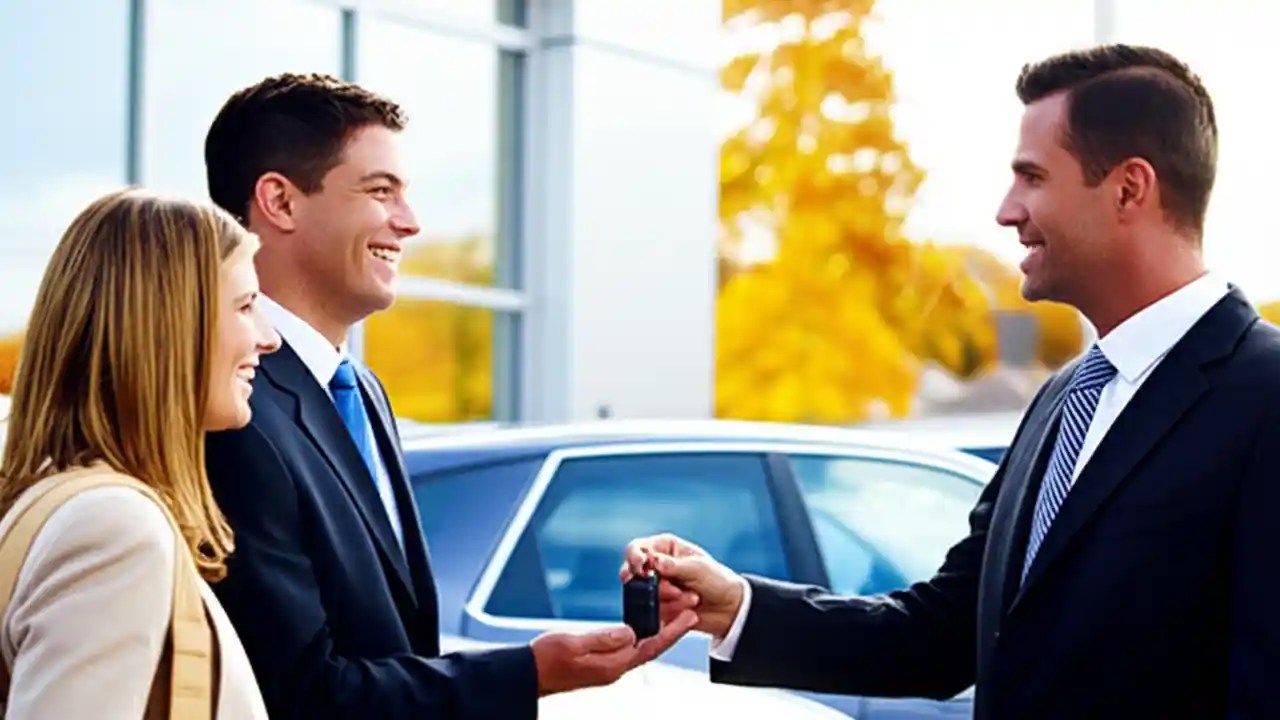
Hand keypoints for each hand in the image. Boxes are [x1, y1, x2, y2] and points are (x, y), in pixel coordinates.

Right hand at [531, 609, 697, 696]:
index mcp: (613, 665)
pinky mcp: (602, 663)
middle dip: (673, 627)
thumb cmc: (547, 659)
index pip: (651, 646)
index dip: (673, 631)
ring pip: (643, 645)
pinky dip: (643, 632)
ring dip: (660, 628)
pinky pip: (630, 646)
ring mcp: (609, 666)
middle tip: (690, 607)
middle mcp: (615, 667)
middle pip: (652, 645)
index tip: (691, 616)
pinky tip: (644, 622)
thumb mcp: (574, 644)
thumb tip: (630, 632)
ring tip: (675, 610)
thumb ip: (603, 639)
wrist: (530, 674)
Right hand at [620, 533, 744, 638]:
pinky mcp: (658, 607)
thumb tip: (653, 562)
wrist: (729, 609)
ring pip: (644, 595)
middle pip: (633, 572)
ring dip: (669, 599)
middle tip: (672, 590)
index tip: (640, 568)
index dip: (634, 557)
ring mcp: (656, 588)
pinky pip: (652, 611)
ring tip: (692, 598)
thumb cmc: (717, 580)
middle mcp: (656, 566)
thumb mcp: (698, 569)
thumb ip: (674, 566)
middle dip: (652, 584)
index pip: (638, 548)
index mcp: (664, 547)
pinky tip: (688, 609)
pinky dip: (671, 611)